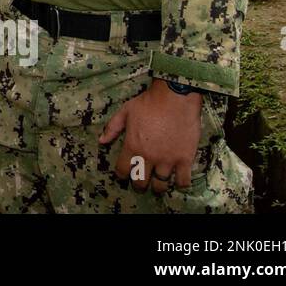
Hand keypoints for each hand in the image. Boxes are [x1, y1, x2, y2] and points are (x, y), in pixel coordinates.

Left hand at [100, 80, 203, 195]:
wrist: (175, 97)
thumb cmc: (149, 103)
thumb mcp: (125, 112)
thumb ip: (112, 128)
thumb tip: (101, 141)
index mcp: (132, 146)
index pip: (122, 170)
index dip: (121, 175)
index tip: (124, 175)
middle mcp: (148, 157)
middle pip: (141, 182)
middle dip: (139, 185)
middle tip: (141, 182)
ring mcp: (167, 160)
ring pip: (161, 185)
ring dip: (158, 187)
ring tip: (158, 185)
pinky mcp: (185, 159)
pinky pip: (183, 181)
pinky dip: (181, 184)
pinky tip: (178, 181)